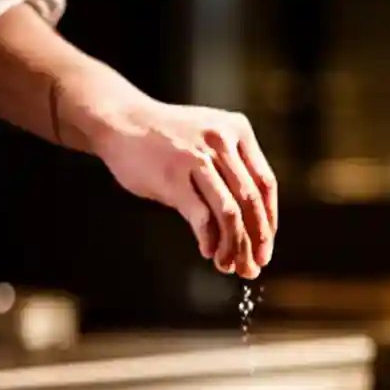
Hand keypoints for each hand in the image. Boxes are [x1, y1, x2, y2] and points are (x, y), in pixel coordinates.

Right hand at [67, 91, 276, 278]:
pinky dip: (208, 239)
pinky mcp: (172, 178)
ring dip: (233, 246)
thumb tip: (249, 220)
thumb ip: (230, 168)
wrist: (122, 122)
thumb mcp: (206, 139)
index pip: (265, 184)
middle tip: (252, 268)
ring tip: (229, 266)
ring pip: (229, 212)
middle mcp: (222, 142)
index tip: (264, 248)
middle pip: (250, 202)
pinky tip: (208, 252)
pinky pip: (200, 216)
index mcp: (237, 131)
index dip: (268, 221)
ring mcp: (196, 159)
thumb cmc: (165, 138)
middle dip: (255, 240)